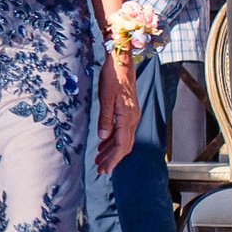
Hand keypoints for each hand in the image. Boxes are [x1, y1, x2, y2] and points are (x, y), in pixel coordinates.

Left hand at [95, 51, 138, 175]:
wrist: (121, 61)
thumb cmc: (113, 76)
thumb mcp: (105, 98)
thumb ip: (105, 118)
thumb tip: (103, 137)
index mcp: (127, 117)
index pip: (122, 144)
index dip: (113, 159)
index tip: (105, 170)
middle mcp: (132, 118)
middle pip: (124, 145)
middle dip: (112, 159)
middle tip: (100, 170)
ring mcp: (131, 115)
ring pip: (123, 139)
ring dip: (111, 151)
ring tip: (99, 160)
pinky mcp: (128, 111)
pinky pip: (121, 130)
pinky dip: (113, 139)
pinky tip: (104, 144)